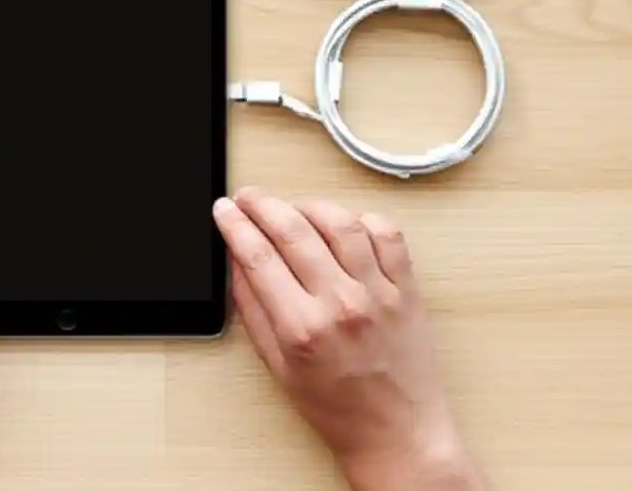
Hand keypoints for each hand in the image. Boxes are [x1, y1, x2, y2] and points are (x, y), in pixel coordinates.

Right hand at [213, 188, 484, 490]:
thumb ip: (253, 312)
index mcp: (301, 328)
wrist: (397, 433)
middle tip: (249, 198)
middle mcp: (340, 305)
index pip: (257, 256)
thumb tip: (237, 265)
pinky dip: (362, 219)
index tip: (224, 210)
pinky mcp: (407, 291)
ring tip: (293, 207)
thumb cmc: (338, 408)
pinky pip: (387, 235)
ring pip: (340, 223)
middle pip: (293, 230)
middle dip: (262, 205)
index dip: (234, 225)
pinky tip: (344, 225)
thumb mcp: (278, 367)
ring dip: (309, 205)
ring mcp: (378, 294)